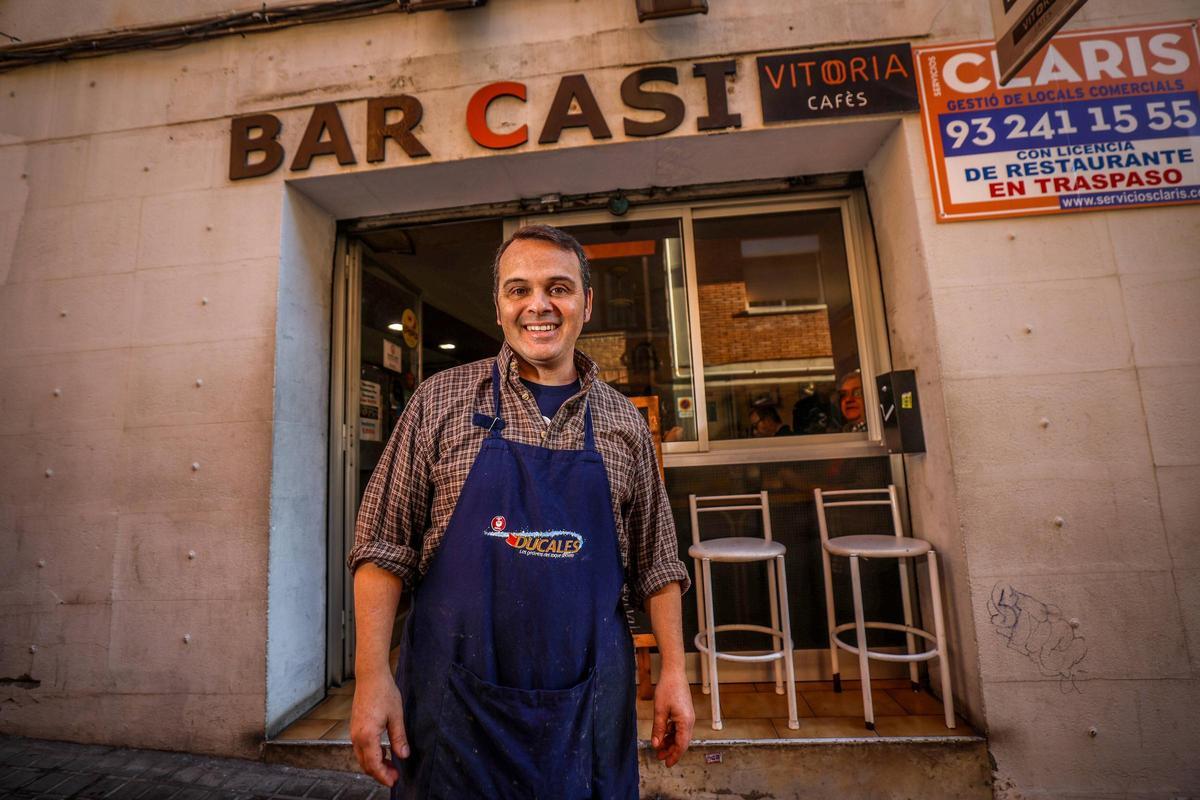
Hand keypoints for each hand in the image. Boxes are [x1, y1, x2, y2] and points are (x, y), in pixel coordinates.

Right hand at [350, 672, 408, 786]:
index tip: (394, 781)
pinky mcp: (355, 727)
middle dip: (379, 773)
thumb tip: (403, 755)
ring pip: (362, 757)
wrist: (370, 677)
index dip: (384, 776)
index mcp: (367, 736)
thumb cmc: (384, 692)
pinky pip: (360, 748)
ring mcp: (354, 732)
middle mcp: (357, 737)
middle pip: (366, 764)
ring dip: (375, 764)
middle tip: (394, 776)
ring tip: (390, 765)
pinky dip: (370, 754)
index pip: (374, 765)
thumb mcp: (396, 716)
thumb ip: (399, 738)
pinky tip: (383, 751)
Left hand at [650, 669, 693, 767]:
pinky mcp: (685, 712)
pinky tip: (663, 734)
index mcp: (685, 722)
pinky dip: (671, 733)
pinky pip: (679, 727)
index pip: (682, 745)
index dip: (674, 756)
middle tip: (660, 757)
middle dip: (671, 751)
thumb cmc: (668, 688)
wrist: (674, 672)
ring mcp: (688, 716)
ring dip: (670, 742)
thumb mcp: (660, 711)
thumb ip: (659, 729)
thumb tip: (656, 745)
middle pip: (682, 742)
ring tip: (659, 747)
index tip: (667, 764)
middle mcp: (690, 721)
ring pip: (680, 735)